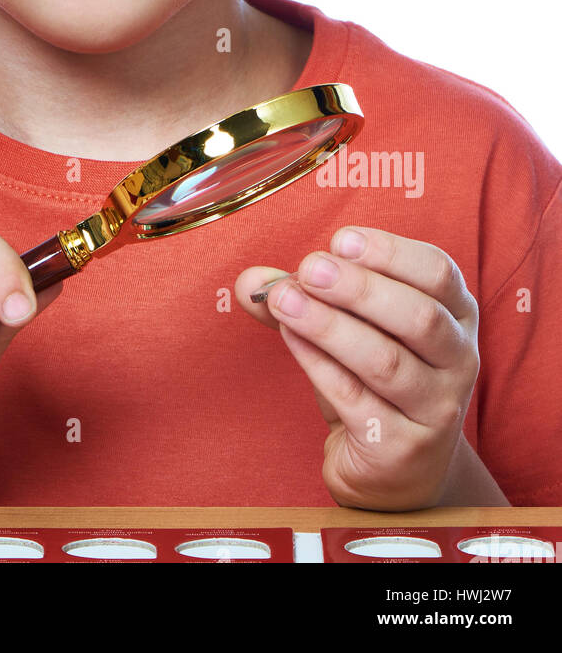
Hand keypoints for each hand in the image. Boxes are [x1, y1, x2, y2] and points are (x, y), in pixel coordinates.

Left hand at [236, 226, 480, 510]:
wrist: (393, 467)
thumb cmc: (373, 379)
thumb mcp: (351, 327)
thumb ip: (304, 297)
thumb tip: (249, 281)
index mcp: (456, 315)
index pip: (438, 272)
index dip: (390, 252)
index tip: (340, 239)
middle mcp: (459, 361)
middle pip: (419, 316)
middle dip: (359, 288)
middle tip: (309, 269)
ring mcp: (436, 409)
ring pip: (385, 361)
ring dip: (329, 326)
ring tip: (284, 301)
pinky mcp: (401, 447)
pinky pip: (355, 399)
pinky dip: (318, 363)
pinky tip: (290, 337)